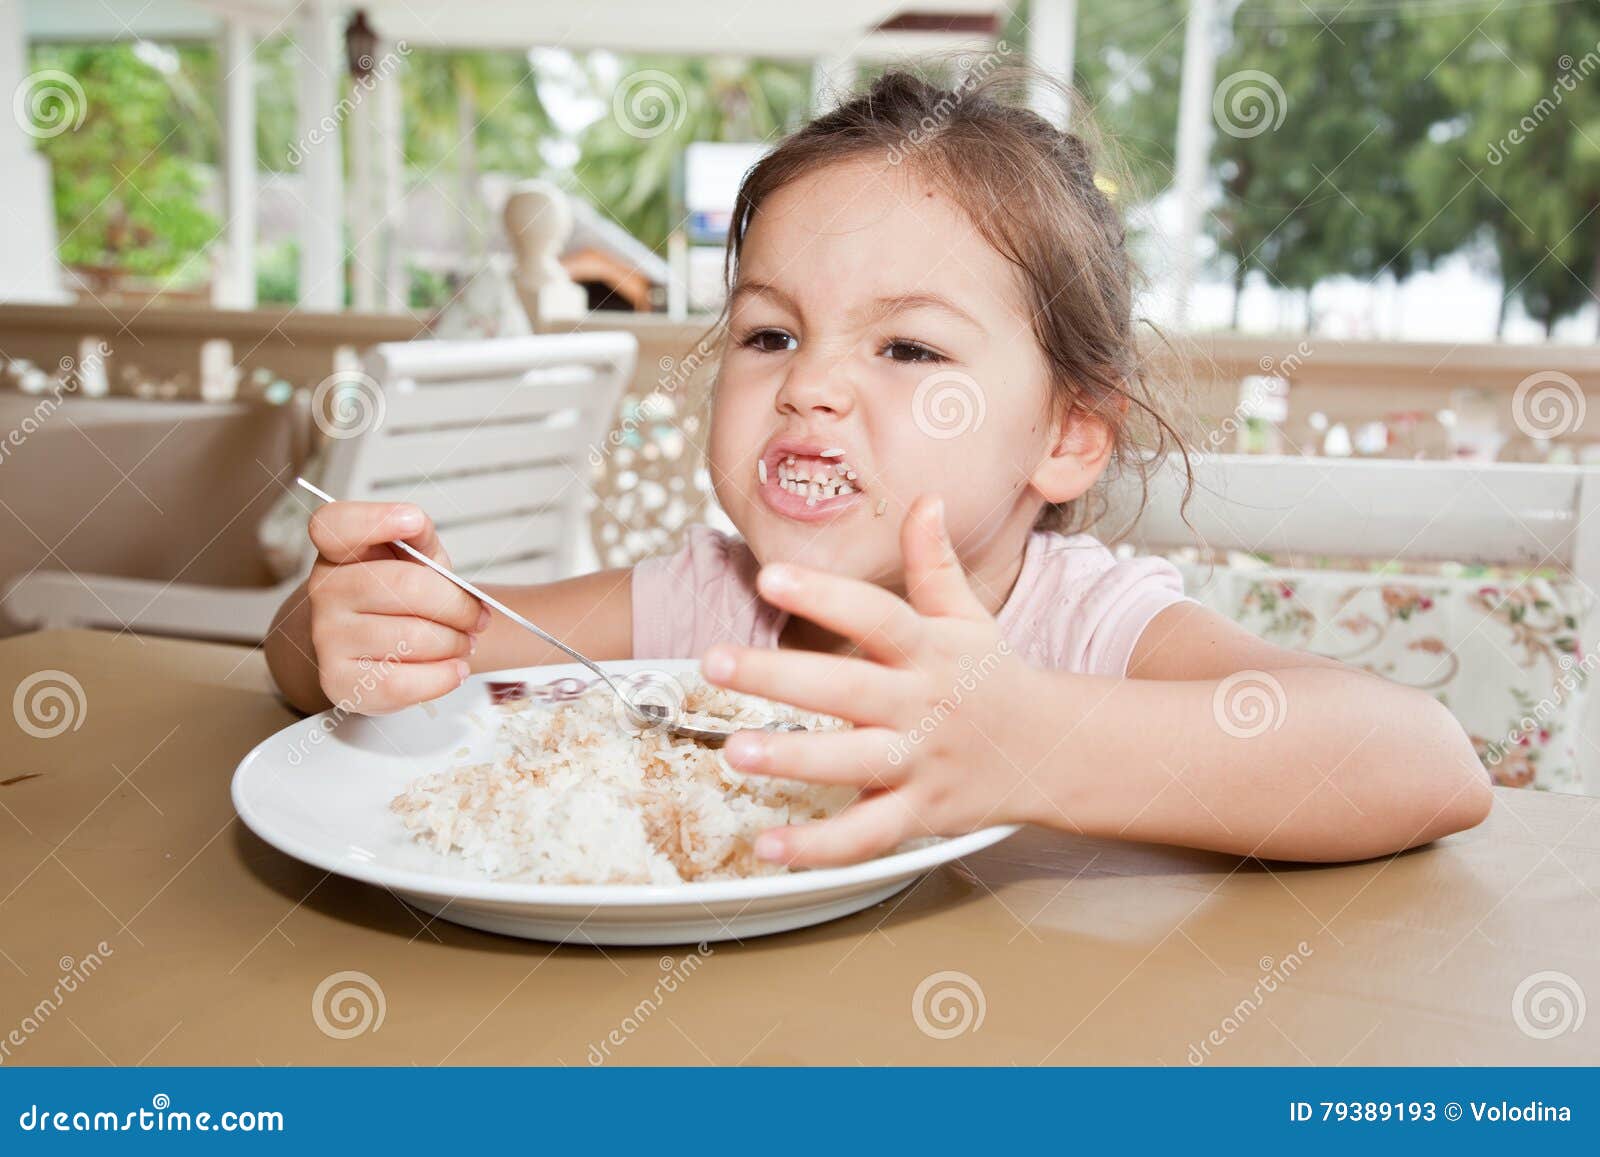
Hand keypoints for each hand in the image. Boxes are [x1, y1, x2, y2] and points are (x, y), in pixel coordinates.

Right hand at [305, 501, 488, 713]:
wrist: (372, 645)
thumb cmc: (398, 596)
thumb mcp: (414, 559)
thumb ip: (419, 539)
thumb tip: (416, 526)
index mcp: (338, 550)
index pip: (334, 525)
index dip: (374, 519)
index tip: (413, 521)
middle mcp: (324, 590)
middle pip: (406, 586)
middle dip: (458, 605)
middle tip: (478, 618)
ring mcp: (326, 636)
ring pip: (412, 637)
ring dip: (455, 643)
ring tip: (463, 642)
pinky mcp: (337, 680)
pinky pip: (401, 683)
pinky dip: (441, 677)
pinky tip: (454, 669)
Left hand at [702, 494, 1049, 866]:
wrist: (1055, 752)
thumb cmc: (993, 678)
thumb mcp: (969, 617)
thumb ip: (936, 564)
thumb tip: (925, 499)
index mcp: (929, 649)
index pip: (875, 614)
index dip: (824, 595)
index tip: (770, 577)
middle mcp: (922, 704)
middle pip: (848, 688)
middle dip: (778, 675)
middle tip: (715, 662)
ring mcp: (922, 761)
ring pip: (854, 763)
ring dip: (793, 760)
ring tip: (732, 753)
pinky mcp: (921, 813)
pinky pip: (868, 836)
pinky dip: (819, 849)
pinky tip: (767, 848)